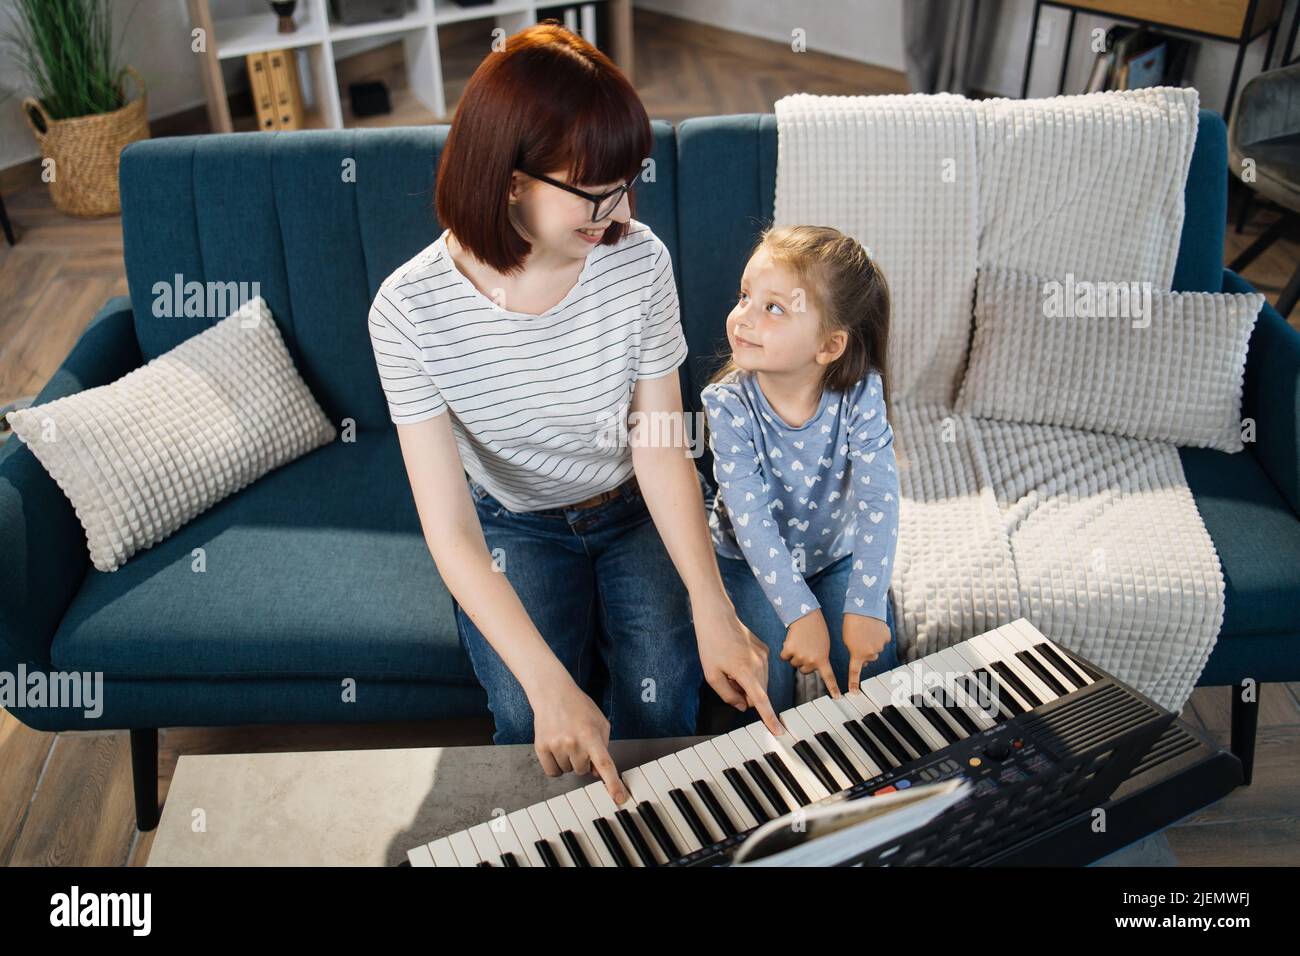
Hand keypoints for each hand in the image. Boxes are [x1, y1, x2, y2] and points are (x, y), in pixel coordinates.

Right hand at [531, 676, 627, 803]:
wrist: (553, 694)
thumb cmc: (578, 707)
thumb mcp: (600, 722)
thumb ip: (604, 747)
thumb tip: (598, 773)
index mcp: (591, 735)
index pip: (605, 764)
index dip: (613, 783)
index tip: (619, 798)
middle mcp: (573, 742)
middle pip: (583, 771)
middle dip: (584, 761)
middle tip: (579, 743)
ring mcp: (556, 746)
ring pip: (568, 771)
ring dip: (569, 762)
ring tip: (567, 741)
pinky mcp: (541, 748)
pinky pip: (553, 772)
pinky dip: (556, 766)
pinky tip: (557, 750)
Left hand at [694, 598, 784, 736]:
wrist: (717, 617)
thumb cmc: (711, 644)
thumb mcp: (712, 674)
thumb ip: (727, 694)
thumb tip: (742, 706)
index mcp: (745, 671)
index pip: (761, 701)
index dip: (769, 718)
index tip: (778, 731)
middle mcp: (760, 664)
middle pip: (758, 693)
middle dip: (745, 694)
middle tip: (727, 680)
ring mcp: (764, 656)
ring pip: (760, 683)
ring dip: (748, 683)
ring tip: (730, 667)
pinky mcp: (765, 650)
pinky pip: (761, 670)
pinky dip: (751, 672)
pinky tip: (737, 660)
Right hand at [781, 609, 840, 696]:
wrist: (805, 616)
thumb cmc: (816, 629)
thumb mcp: (824, 645)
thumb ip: (820, 658)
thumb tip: (810, 666)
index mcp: (823, 659)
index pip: (829, 677)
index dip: (833, 688)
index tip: (838, 697)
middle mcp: (811, 660)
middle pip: (804, 670)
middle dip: (804, 660)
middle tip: (807, 647)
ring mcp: (800, 656)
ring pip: (793, 663)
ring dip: (795, 654)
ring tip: (801, 642)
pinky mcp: (789, 650)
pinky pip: (784, 656)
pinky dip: (786, 650)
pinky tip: (792, 641)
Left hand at [842, 613, 891, 692]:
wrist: (863, 608)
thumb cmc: (851, 623)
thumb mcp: (847, 640)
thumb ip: (854, 652)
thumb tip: (862, 658)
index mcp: (857, 654)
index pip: (855, 672)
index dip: (854, 683)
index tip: (854, 692)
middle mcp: (870, 653)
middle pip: (869, 658)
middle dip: (865, 652)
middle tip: (859, 640)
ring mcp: (880, 645)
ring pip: (876, 649)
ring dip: (872, 643)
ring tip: (865, 631)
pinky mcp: (887, 637)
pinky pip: (883, 641)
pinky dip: (879, 636)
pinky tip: (873, 628)